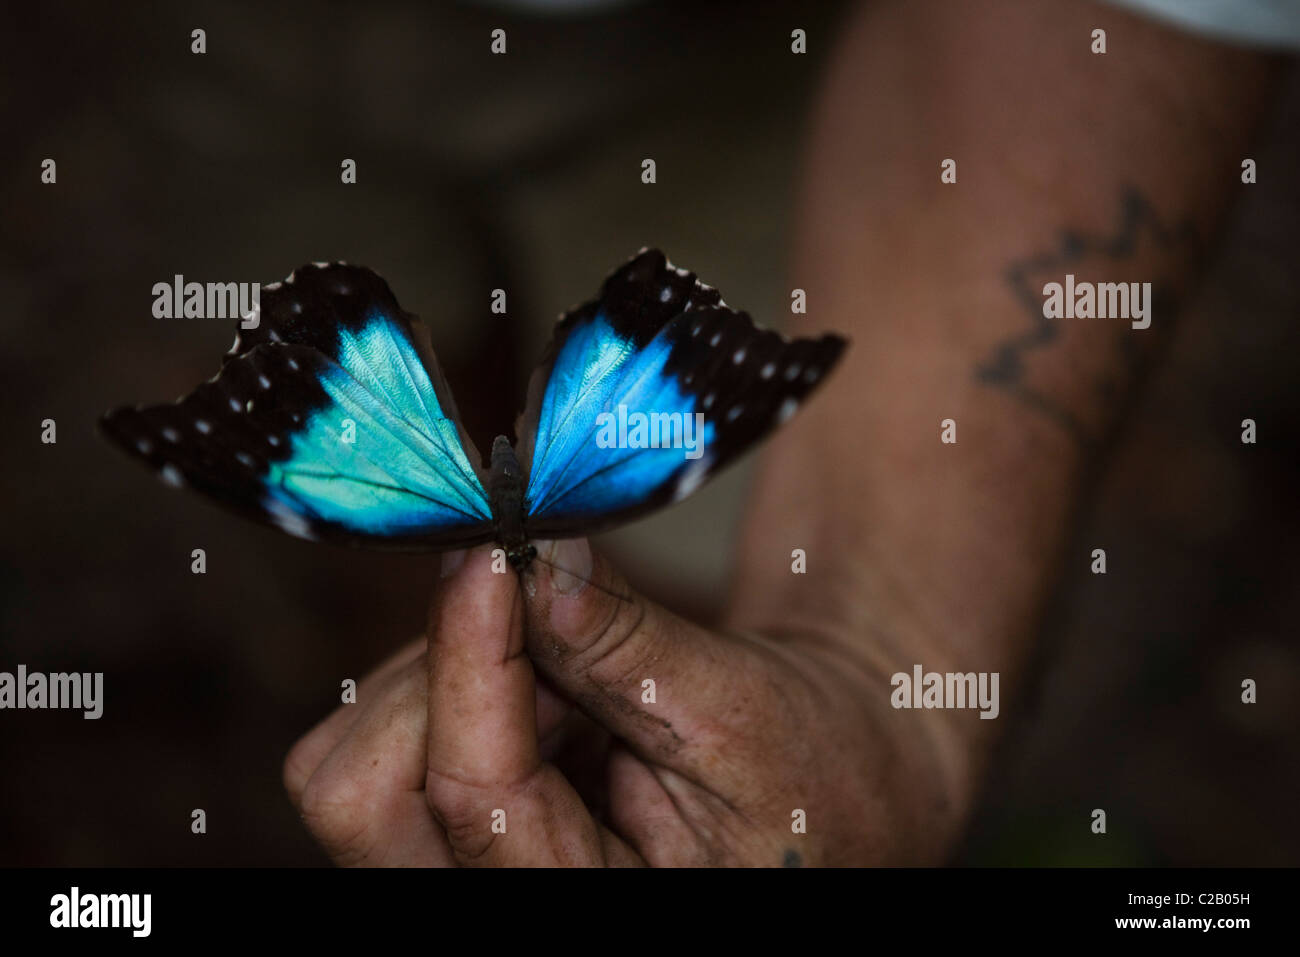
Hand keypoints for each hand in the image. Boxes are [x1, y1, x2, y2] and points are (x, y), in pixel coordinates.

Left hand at [283, 541, 961, 864]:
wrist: (824, 798)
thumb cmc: (806, 778)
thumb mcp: (740, 711)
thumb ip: (628, 645)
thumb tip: (538, 560)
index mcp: (586, 909)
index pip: (470, 795)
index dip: (470, 656)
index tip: (496, 556)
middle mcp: (500, 904)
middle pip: (362, 799)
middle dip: (443, 682)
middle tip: (545, 632)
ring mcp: (459, 875)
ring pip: (352, 768)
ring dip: (446, 682)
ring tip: (569, 682)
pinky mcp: (440, 837)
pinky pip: (376, 747)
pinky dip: (448, 688)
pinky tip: (543, 697)